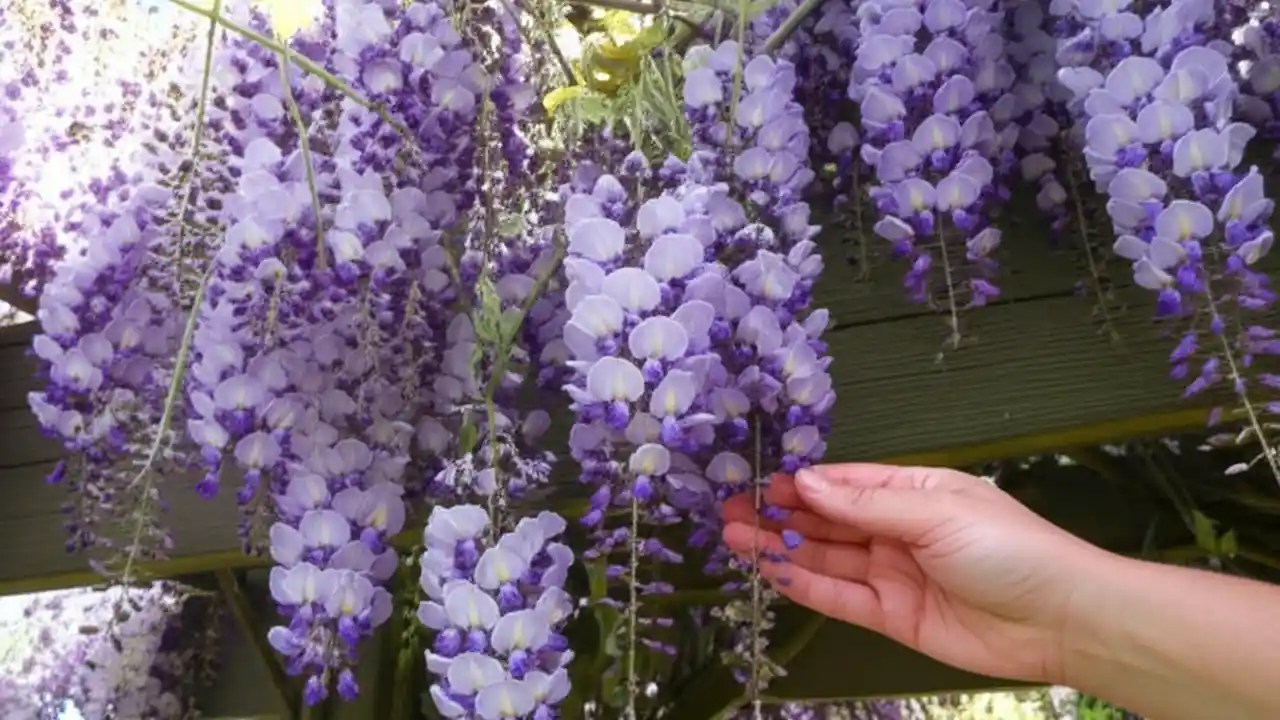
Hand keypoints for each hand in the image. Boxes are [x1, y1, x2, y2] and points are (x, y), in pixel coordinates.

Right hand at [721, 463, 1109, 684]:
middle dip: (779, 514)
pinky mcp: (893, 616)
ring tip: (732, 537)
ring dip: (781, 548)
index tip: (756, 480)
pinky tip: (771, 571)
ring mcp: (894, 574)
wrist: (1060, 619)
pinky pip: (840, 597)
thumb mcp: (935, 511)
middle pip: (827, 520)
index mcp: (914, 491)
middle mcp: (899, 530)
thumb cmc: (1008, 548)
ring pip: (826, 558)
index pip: (845, 483)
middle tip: (728, 510)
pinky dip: (805, 585)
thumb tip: (807, 483)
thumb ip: (865, 503)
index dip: (801, 483)